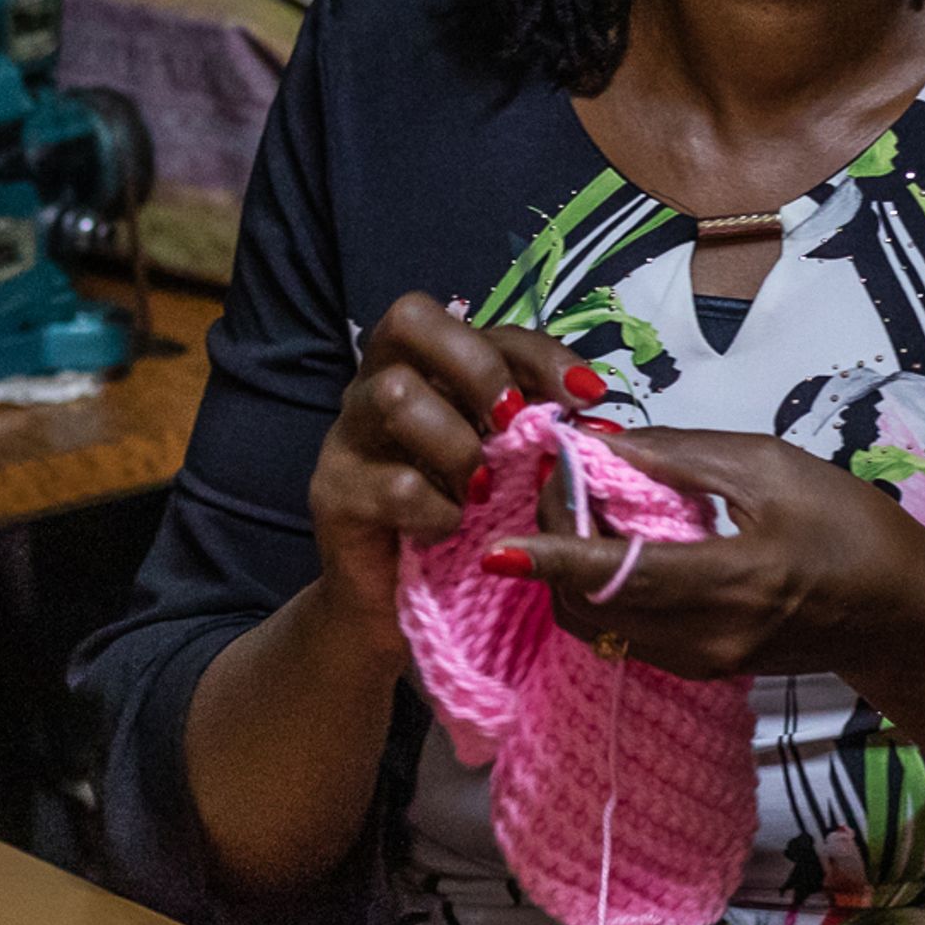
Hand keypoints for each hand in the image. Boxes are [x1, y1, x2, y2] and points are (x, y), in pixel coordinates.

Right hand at [308, 293, 603, 649]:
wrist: (395, 605)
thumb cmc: (462, 520)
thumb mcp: (505, 461)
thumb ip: (534, 423)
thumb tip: (590, 404)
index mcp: (426, 366)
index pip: (478, 324)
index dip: (537, 350)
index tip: (586, 396)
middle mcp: (377, 383)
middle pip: (410, 319)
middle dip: (479, 369)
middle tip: (514, 426)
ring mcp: (348, 435)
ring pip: (397, 395)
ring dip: (460, 447)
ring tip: (481, 491)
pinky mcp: (334, 493)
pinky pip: (397, 485)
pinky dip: (440, 512)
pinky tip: (449, 531)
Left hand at [490, 426, 924, 685]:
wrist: (895, 613)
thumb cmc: (847, 525)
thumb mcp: (771, 467)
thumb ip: (680, 456)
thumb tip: (597, 446)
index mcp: (728, 582)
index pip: (614, 576)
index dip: (551, 559)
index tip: (500, 541)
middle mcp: (702, 637)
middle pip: (588, 605)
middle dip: (555, 548)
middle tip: (558, 484)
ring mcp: (696, 662)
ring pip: (597, 624)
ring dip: (572, 571)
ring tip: (583, 507)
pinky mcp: (696, 668)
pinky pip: (622, 632)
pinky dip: (600, 590)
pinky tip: (615, 543)